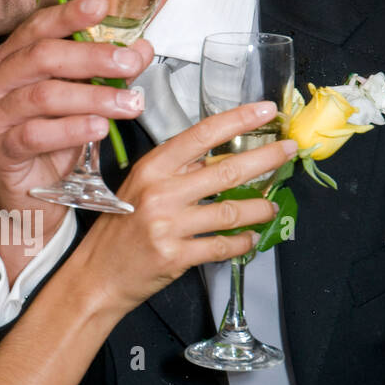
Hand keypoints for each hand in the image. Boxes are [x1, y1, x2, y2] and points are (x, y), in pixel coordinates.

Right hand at [0, 0, 153, 245]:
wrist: (29, 195)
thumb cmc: (52, 142)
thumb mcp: (83, 101)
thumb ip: (107, 72)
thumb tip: (141, 48)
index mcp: (11, 59)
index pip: (37, 27)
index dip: (69, 15)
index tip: (102, 7)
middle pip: (42, 56)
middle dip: (92, 57)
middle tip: (129, 64)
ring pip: (43, 95)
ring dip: (91, 97)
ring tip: (127, 104)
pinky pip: (34, 134)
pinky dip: (71, 129)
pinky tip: (98, 128)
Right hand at [76, 102, 298, 318]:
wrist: (97, 275)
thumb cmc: (119, 228)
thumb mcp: (139, 186)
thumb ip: (176, 170)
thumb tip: (221, 155)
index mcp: (152, 167)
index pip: (203, 134)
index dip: (239, 119)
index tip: (266, 110)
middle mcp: (160, 193)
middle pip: (227, 170)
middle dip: (266, 158)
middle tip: (287, 151)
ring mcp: (168, 226)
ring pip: (232, 212)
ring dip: (260, 208)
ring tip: (270, 206)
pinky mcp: (176, 256)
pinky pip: (222, 246)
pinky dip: (243, 242)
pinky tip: (250, 238)